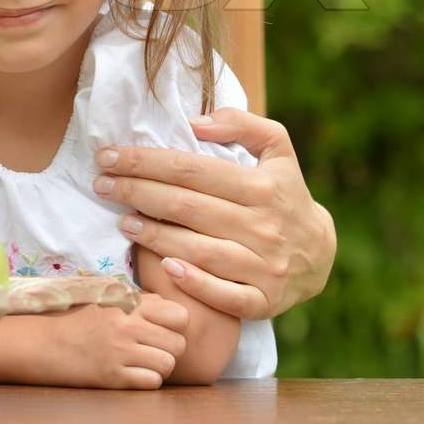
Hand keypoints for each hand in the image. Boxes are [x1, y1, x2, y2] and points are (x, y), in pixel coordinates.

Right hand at [34, 292, 190, 389]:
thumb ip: (137, 300)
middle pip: (178, 343)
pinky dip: (147, 381)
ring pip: (168, 364)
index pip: (179, 315)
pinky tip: (132, 374)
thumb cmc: (76, 321)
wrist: (44, 344)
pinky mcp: (113, 377)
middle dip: (170, 349)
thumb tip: (166, 303)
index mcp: (127, 305)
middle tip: (153, 350)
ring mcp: (120, 352)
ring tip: (143, 363)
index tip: (163, 329)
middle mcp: (126, 326)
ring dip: (159, 367)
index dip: (175, 325)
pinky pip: (152, 382)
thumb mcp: (105, 299)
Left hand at [96, 108, 336, 319]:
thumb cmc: (284, 193)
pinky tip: (163, 266)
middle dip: (136, 193)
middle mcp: (265, 226)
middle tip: (101, 185)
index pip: (192, 170)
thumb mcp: (276, 149)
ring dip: (153, 236)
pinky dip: (193, 282)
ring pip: (199, 250)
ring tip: (122, 222)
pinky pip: (224, 295)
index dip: (145, 162)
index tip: (109, 157)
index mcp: (263, 186)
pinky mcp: (263, 301)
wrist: (321, 252)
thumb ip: (241, 125)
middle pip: (187, 207)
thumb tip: (195, 123)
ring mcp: (265, 267)